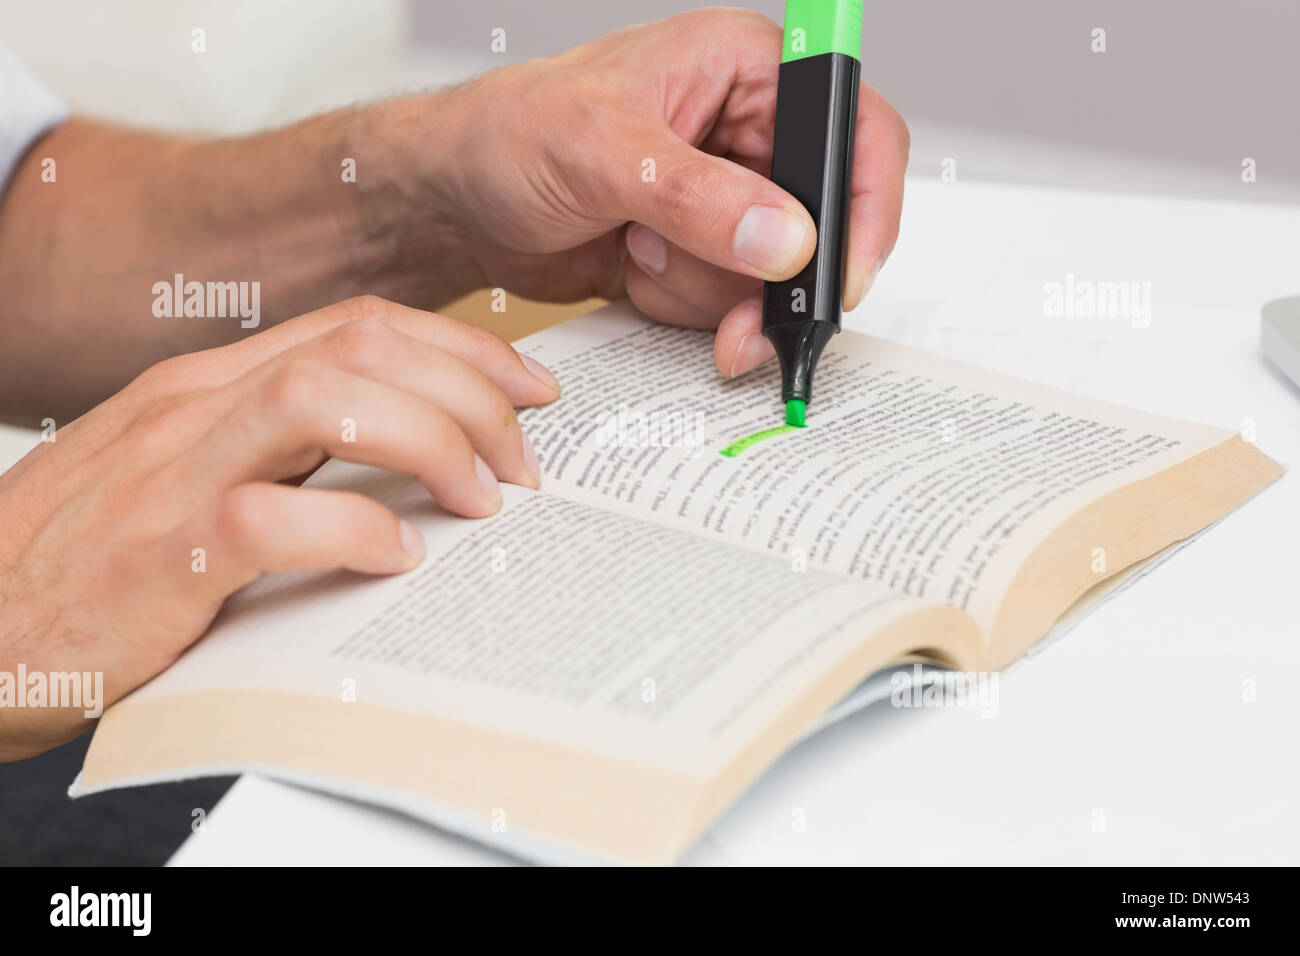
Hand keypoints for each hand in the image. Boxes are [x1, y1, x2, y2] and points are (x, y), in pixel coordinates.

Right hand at [0, 296, 559, 759]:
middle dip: (470, 390)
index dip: (461, 347)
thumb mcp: (189, 474)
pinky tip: (397, 558)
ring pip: (325, 400)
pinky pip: (272, 519)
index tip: (528, 388)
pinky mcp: (160, 556)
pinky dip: (354, 532)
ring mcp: (174, 473)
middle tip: (525, 456)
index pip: (359, 325)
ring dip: (430, 441)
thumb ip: (280, 453)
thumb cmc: (91, 559)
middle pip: (362, 346)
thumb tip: (404, 458)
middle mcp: (198, 407)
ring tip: (480, 499)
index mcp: (212, 385)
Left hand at [401, 8, 908, 377]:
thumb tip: (784, 238)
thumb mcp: (601, 153)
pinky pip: (730, 303)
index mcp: (744, 69)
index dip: (863, 208)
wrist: (457, 201)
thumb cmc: (509, 136)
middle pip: (820, 224)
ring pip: (773, 277)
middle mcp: (746, 131)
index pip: (852, 130)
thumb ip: (697, 197)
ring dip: (705, 289)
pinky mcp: (701, 252)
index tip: (840, 278)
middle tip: (734, 316)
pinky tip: (633, 268)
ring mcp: (726, 199)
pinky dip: (683, 305)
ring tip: (638, 247)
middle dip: (767, 278)